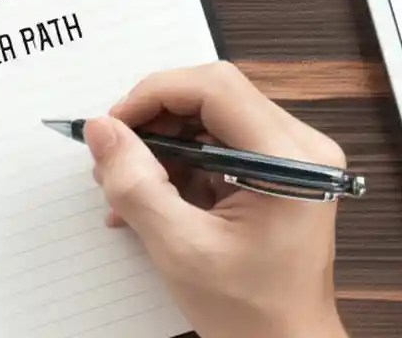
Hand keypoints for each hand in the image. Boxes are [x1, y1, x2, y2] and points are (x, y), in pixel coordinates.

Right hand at [85, 62, 348, 337]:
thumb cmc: (251, 313)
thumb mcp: (181, 250)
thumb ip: (136, 185)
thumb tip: (101, 130)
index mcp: (289, 159)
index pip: (216, 88)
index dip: (155, 95)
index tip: (113, 126)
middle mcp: (299, 147)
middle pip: (212, 98)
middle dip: (154, 123)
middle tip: (113, 158)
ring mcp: (291, 159)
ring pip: (211, 120)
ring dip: (162, 147)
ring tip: (125, 187)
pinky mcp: (277, 173)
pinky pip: (219, 146)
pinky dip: (179, 166)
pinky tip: (149, 200)